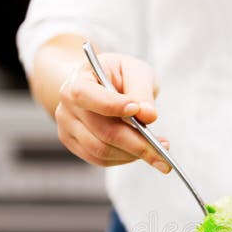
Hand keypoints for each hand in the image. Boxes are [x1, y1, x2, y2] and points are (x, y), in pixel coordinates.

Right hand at [55, 52, 169, 170]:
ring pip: (102, 150)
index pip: (85, 95)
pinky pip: (101, 159)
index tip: (138, 110)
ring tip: (159, 151)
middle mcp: (67, 106)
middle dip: (137, 143)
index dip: (112, 105)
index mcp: (77, 79)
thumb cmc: (119, 75)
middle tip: (164, 149)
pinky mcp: (75, 145)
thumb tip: (148, 115)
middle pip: (102, 131)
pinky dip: (125, 159)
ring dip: (134, 154)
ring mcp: (68, 128)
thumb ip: (141, 91)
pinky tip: (141, 151)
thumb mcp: (135, 71)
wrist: (100, 84)